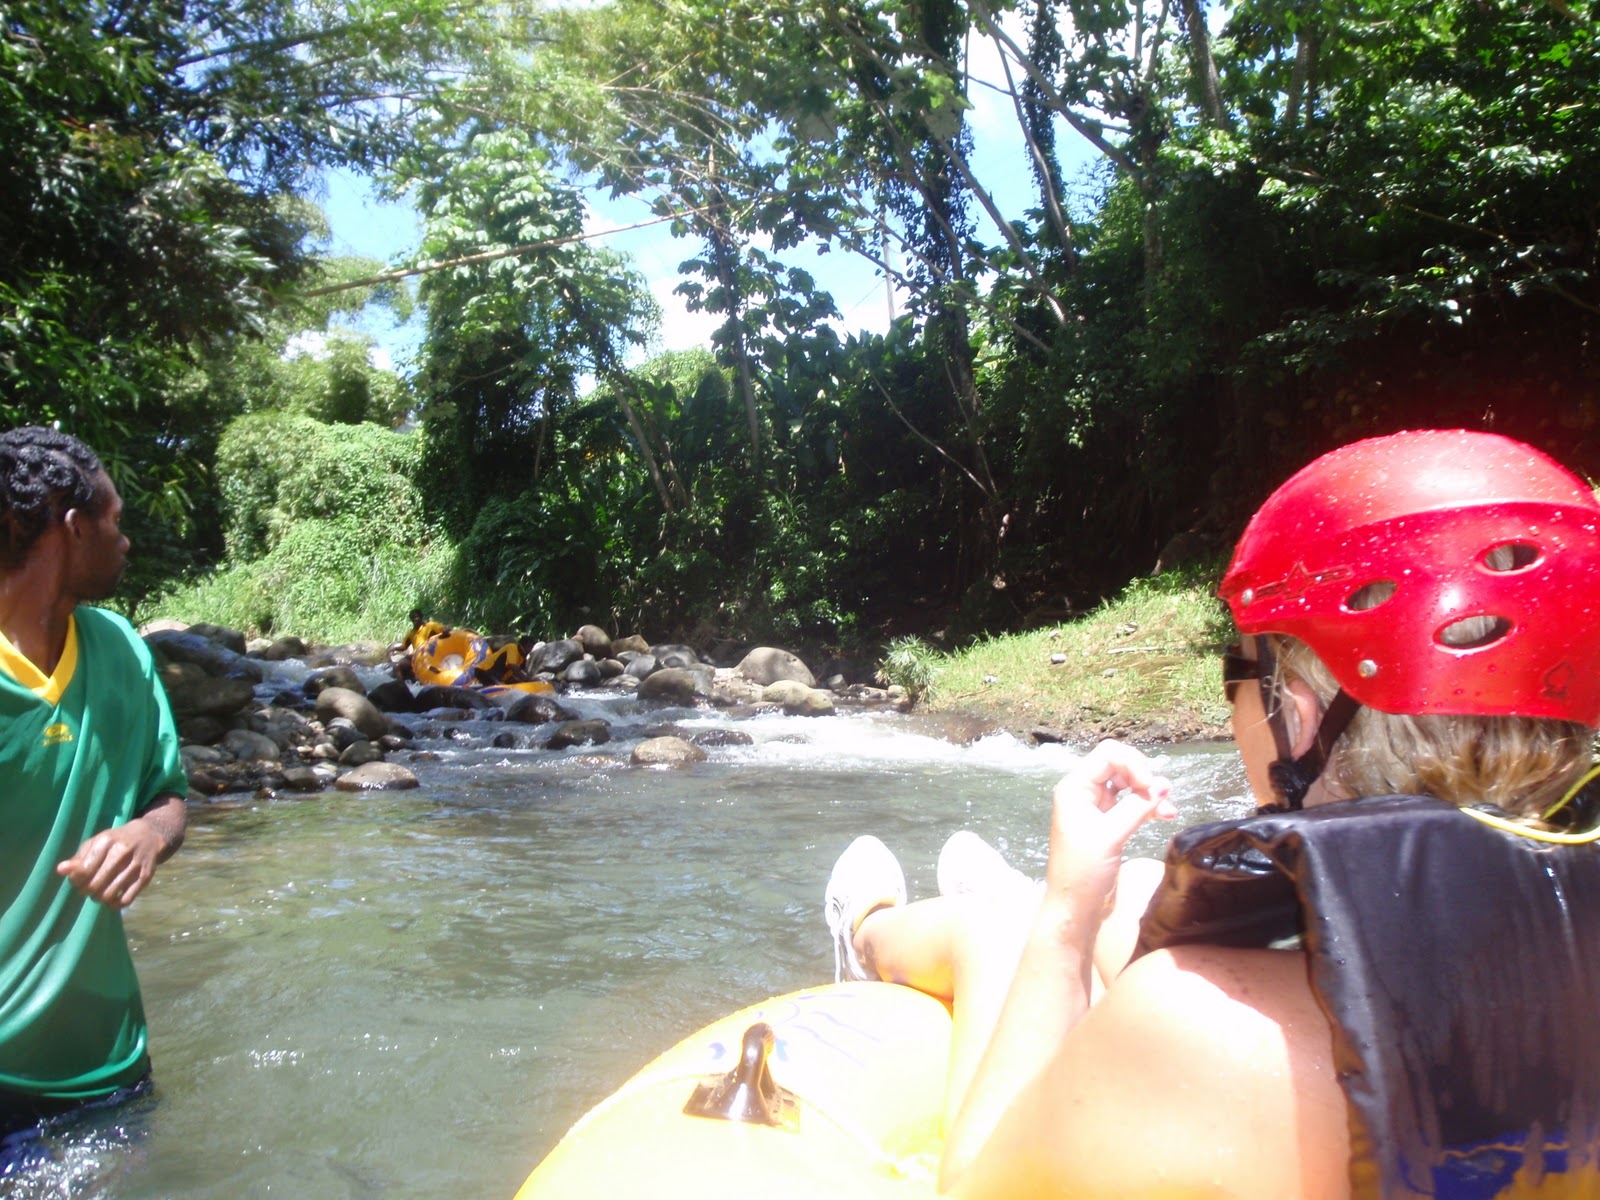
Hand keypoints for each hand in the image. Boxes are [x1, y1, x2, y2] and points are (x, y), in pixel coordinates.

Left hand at [56, 820, 165, 908]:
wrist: (149, 836)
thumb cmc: (116, 841)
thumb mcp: (96, 843)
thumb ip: (79, 858)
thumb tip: (61, 870)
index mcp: (106, 842)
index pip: (84, 870)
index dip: (76, 880)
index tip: (77, 880)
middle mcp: (121, 853)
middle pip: (95, 885)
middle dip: (86, 891)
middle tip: (87, 888)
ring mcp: (135, 866)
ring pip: (109, 894)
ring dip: (99, 898)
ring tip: (98, 893)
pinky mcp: (145, 877)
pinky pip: (126, 900)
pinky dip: (114, 904)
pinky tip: (112, 899)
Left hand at [1045, 740, 1175, 912]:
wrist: (1076, 907)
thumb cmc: (1084, 871)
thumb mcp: (1111, 835)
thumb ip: (1137, 807)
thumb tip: (1164, 786)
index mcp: (1075, 787)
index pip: (1108, 754)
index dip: (1135, 764)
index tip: (1152, 786)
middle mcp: (1084, 791)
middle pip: (1119, 764)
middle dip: (1143, 776)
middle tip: (1160, 798)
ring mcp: (1096, 806)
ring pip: (1128, 784)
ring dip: (1149, 792)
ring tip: (1168, 810)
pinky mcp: (1108, 822)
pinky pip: (1130, 803)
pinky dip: (1147, 806)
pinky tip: (1165, 815)